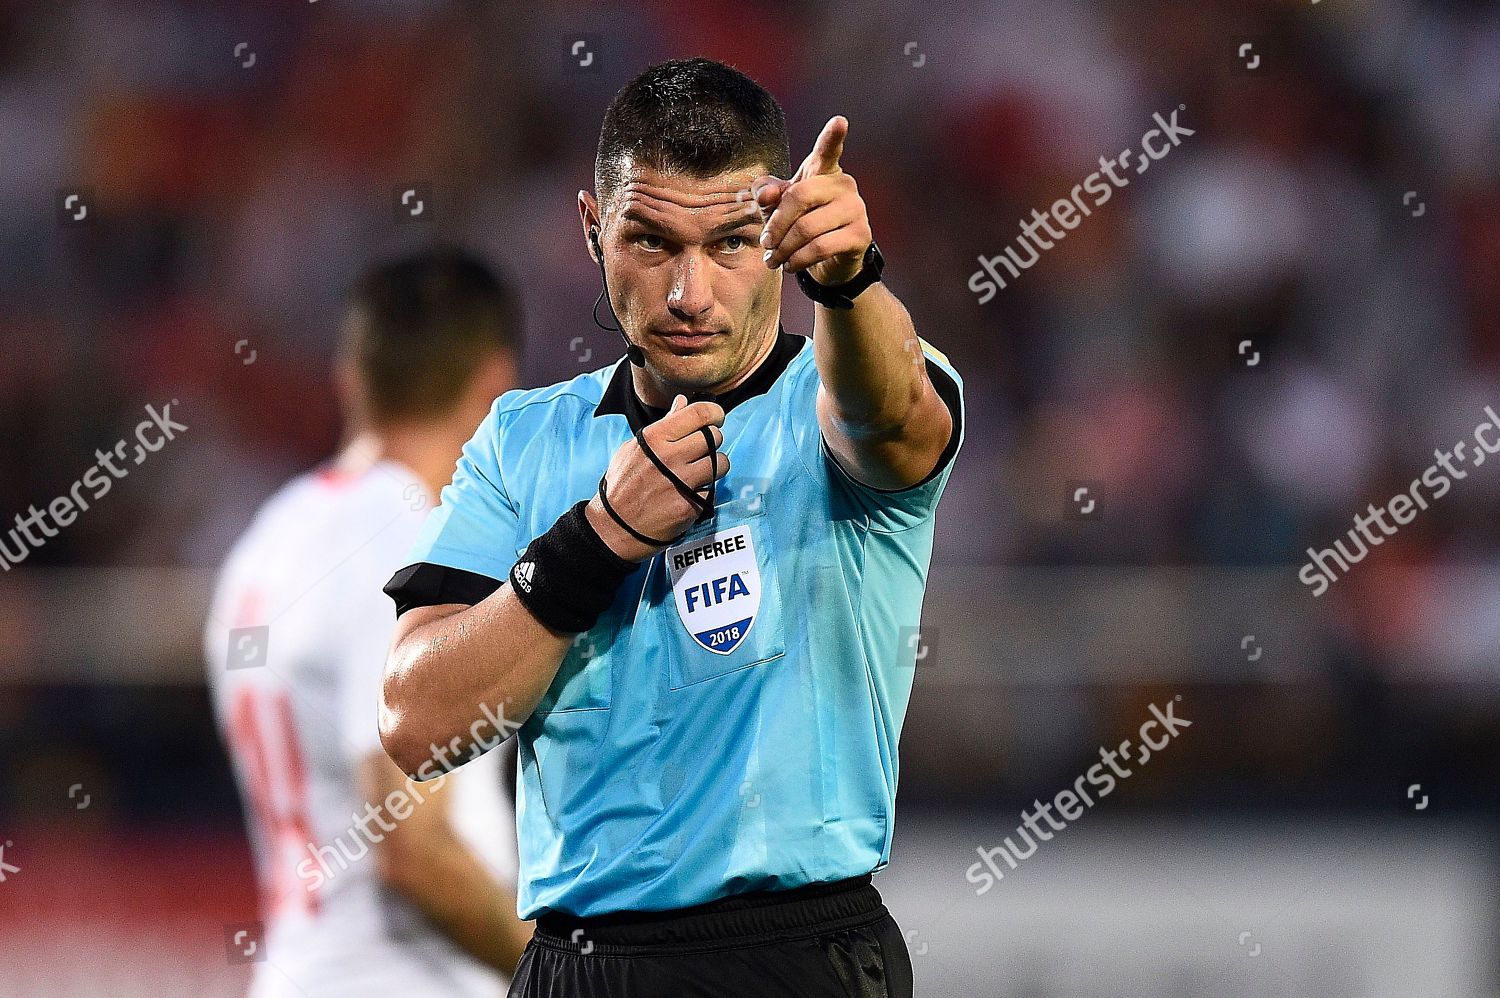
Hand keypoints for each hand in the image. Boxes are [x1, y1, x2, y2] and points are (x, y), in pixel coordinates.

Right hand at [585, 394, 730, 560]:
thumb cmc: (623, 483)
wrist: (614, 526)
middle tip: (701, 450)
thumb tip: (683, 402)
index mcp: (655, 438)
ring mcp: (682, 482)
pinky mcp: (691, 505)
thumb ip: (664, 425)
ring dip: (715, 465)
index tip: (716, 418)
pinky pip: (713, 489)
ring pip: (721, 463)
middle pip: (714, 437)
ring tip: (700, 470)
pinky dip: (705, 490)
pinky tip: (690, 492)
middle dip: (712, 441)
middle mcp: (670, 457)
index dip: (714, 413)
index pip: (699, 413)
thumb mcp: (634, 448)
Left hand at [752, 115, 872, 285]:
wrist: (828, 261)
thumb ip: (767, 194)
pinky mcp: (860, 236)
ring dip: (783, 249)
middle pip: (799, 197)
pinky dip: (798, 260)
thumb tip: (765, 194)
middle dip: (775, 224)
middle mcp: (844, 185)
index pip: (827, 151)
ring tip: (774, 259)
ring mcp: (856, 209)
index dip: (833, 137)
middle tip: (764, 243)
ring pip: (807, 228)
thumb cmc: (800, 224)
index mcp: (823, 171)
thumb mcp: (777, 207)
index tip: (840, 121)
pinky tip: (791, 265)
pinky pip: (820, 247)